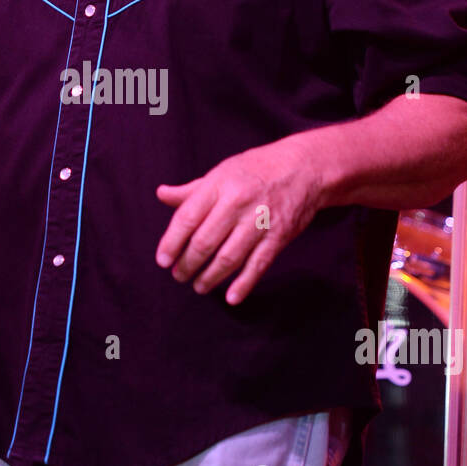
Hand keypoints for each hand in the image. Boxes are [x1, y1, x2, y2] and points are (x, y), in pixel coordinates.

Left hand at [155, 136, 324, 304]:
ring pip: (228, 258)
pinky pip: (258, 265)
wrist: (304, 168)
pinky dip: (244, 284)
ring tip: (199, 286)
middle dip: (187, 264)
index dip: (171, 242)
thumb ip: (192, 190)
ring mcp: (259, 221)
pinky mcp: (278, 237)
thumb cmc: (256, 170)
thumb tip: (161, 194)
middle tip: (178, 276)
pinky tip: (231, 297)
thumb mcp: (221, 172)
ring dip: (210, 277)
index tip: (162, 261)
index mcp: (218, 185)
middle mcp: (237, 203)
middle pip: (205, 242)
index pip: (187, 218)